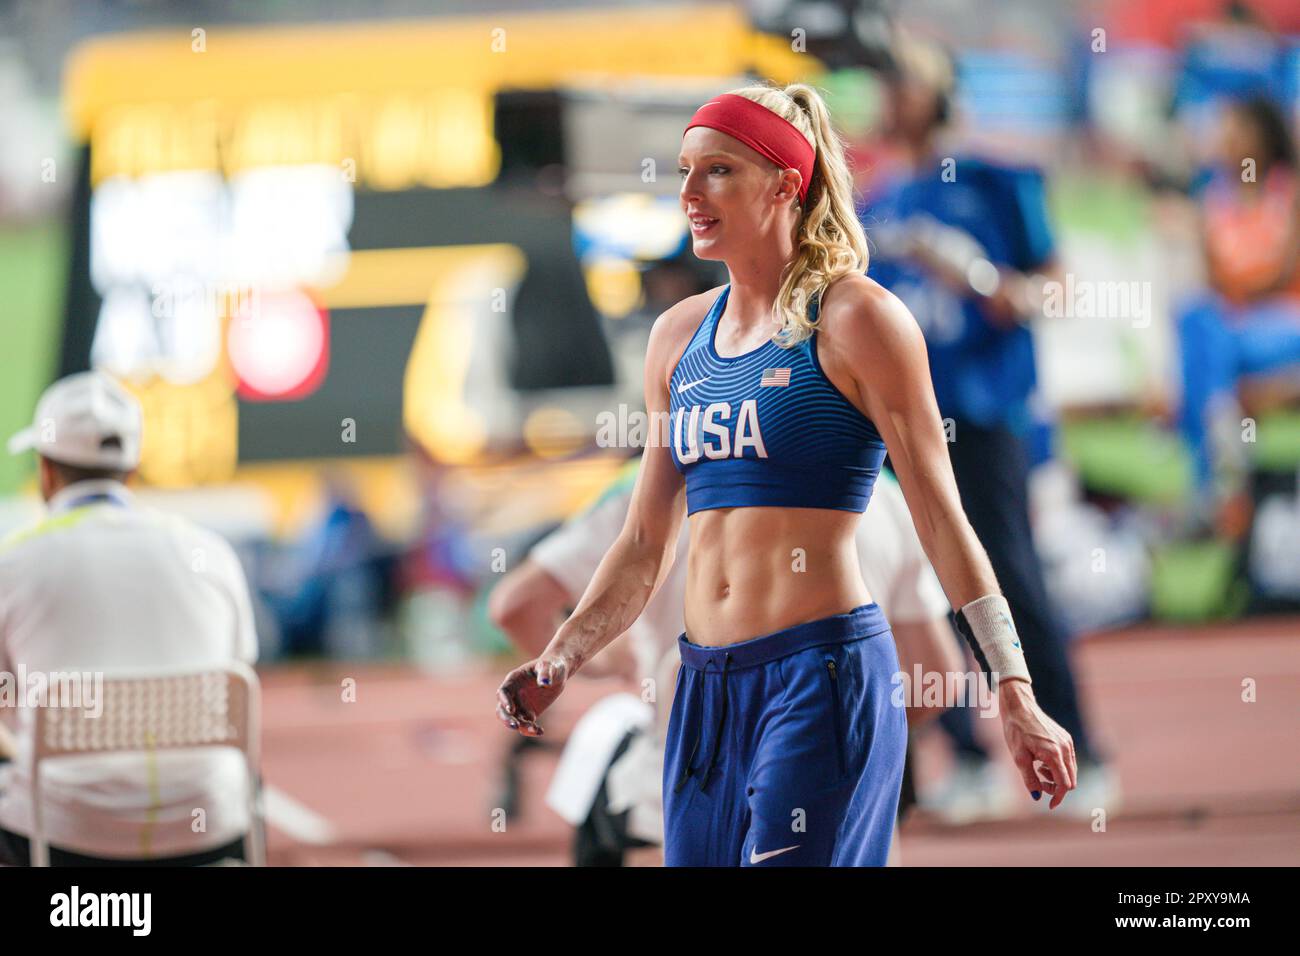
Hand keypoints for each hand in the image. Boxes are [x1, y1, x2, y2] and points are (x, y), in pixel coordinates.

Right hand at [495, 654, 573, 736]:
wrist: (558, 672)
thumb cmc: (552, 665)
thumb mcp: (550, 666)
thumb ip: (546, 673)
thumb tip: (545, 683)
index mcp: (514, 680)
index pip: (503, 692)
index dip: (505, 701)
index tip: (511, 709)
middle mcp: (513, 694)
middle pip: (502, 710)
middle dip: (507, 719)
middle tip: (515, 726)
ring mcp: (520, 705)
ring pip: (514, 720)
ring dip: (521, 727)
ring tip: (534, 729)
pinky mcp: (529, 713)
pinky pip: (526, 724)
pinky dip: (531, 730)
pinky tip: (540, 731)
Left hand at [998, 680, 1076, 808]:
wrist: (1019, 708)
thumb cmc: (1016, 731)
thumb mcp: (1019, 758)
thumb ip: (1030, 779)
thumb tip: (1038, 796)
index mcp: (1054, 754)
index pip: (1064, 785)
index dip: (1058, 797)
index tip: (1050, 805)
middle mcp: (1065, 749)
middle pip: (1070, 780)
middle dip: (1057, 788)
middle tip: (1039, 783)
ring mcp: (1068, 743)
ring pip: (1071, 771)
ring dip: (1057, 777)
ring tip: (1038, 770)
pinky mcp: (1066, 739)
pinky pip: (1068, 761)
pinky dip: (1059, 767)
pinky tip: (1042, 762)